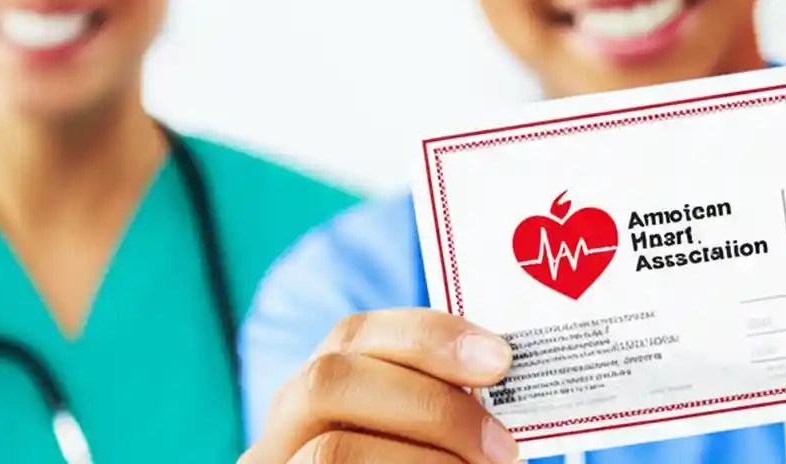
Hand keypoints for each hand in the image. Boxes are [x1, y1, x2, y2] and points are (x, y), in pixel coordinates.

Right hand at [238, 309, 518, 463]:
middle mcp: (278, 436)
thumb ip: (444, 410)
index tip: (500, 359)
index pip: (353, 335)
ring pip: (330, 451)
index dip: (429, 336)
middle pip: (328, 379)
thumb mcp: (423, 441)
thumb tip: (506, 373)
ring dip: (424, 461)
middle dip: (431, 404)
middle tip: (503, 446)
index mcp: (314, 397)